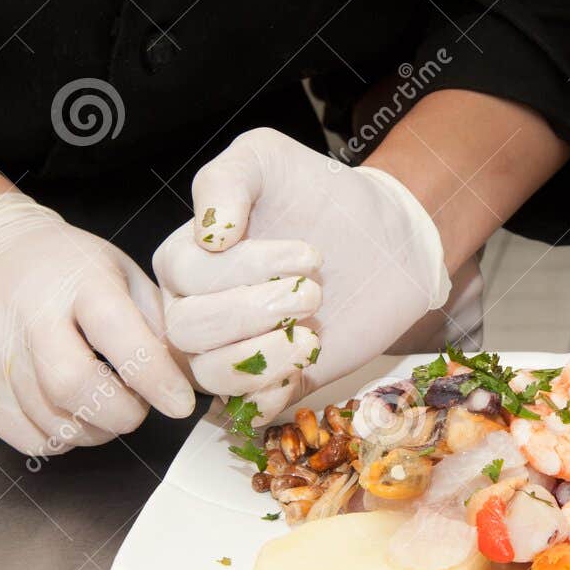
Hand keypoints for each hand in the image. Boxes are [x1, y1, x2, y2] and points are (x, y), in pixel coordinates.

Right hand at [0, 192, 196, 454]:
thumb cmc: (69, 270)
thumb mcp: (123, 274)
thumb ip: (157, 325)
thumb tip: (190, 383)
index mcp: (78, 281)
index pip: (119, 335)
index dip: (155, 379)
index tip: (180, 404)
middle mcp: (27, 314)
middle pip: (73, 386)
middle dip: (120, 414)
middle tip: (137, 409)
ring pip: (51, 422)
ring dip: (95, 431)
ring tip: (106, 409)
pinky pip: (25, 439)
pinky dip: (60, 440)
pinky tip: (71, 416)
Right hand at [153, 128, 450, 419]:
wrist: (386, 237)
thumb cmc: (322, 193)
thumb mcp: (267, 158)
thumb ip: (225, 179)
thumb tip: (207, 235)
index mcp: (185, 259)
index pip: (184, 276)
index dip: (244, 269)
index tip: (306, 253)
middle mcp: (197, 308)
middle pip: (187, 329)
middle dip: (253, 312)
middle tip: (313, 292)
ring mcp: (232, 349)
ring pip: (210, 376)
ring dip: (263, 358)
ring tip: (312, 334)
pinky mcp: (271, 381)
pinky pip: (247, 410)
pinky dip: (273, 395)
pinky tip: (306, 364)